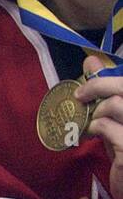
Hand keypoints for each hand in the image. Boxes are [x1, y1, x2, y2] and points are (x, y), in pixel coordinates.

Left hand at [79, 56, 122, 198]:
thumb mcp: (118, 124)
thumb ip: (108, 95)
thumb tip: (91, 63)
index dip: (109, 73)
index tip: (89, 69)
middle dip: (99, 85)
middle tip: (79, 95)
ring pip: (118, 103)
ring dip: (97, 111)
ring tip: (91, 124)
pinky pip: (108, 127)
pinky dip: (96, 128)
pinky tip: (92, 135)